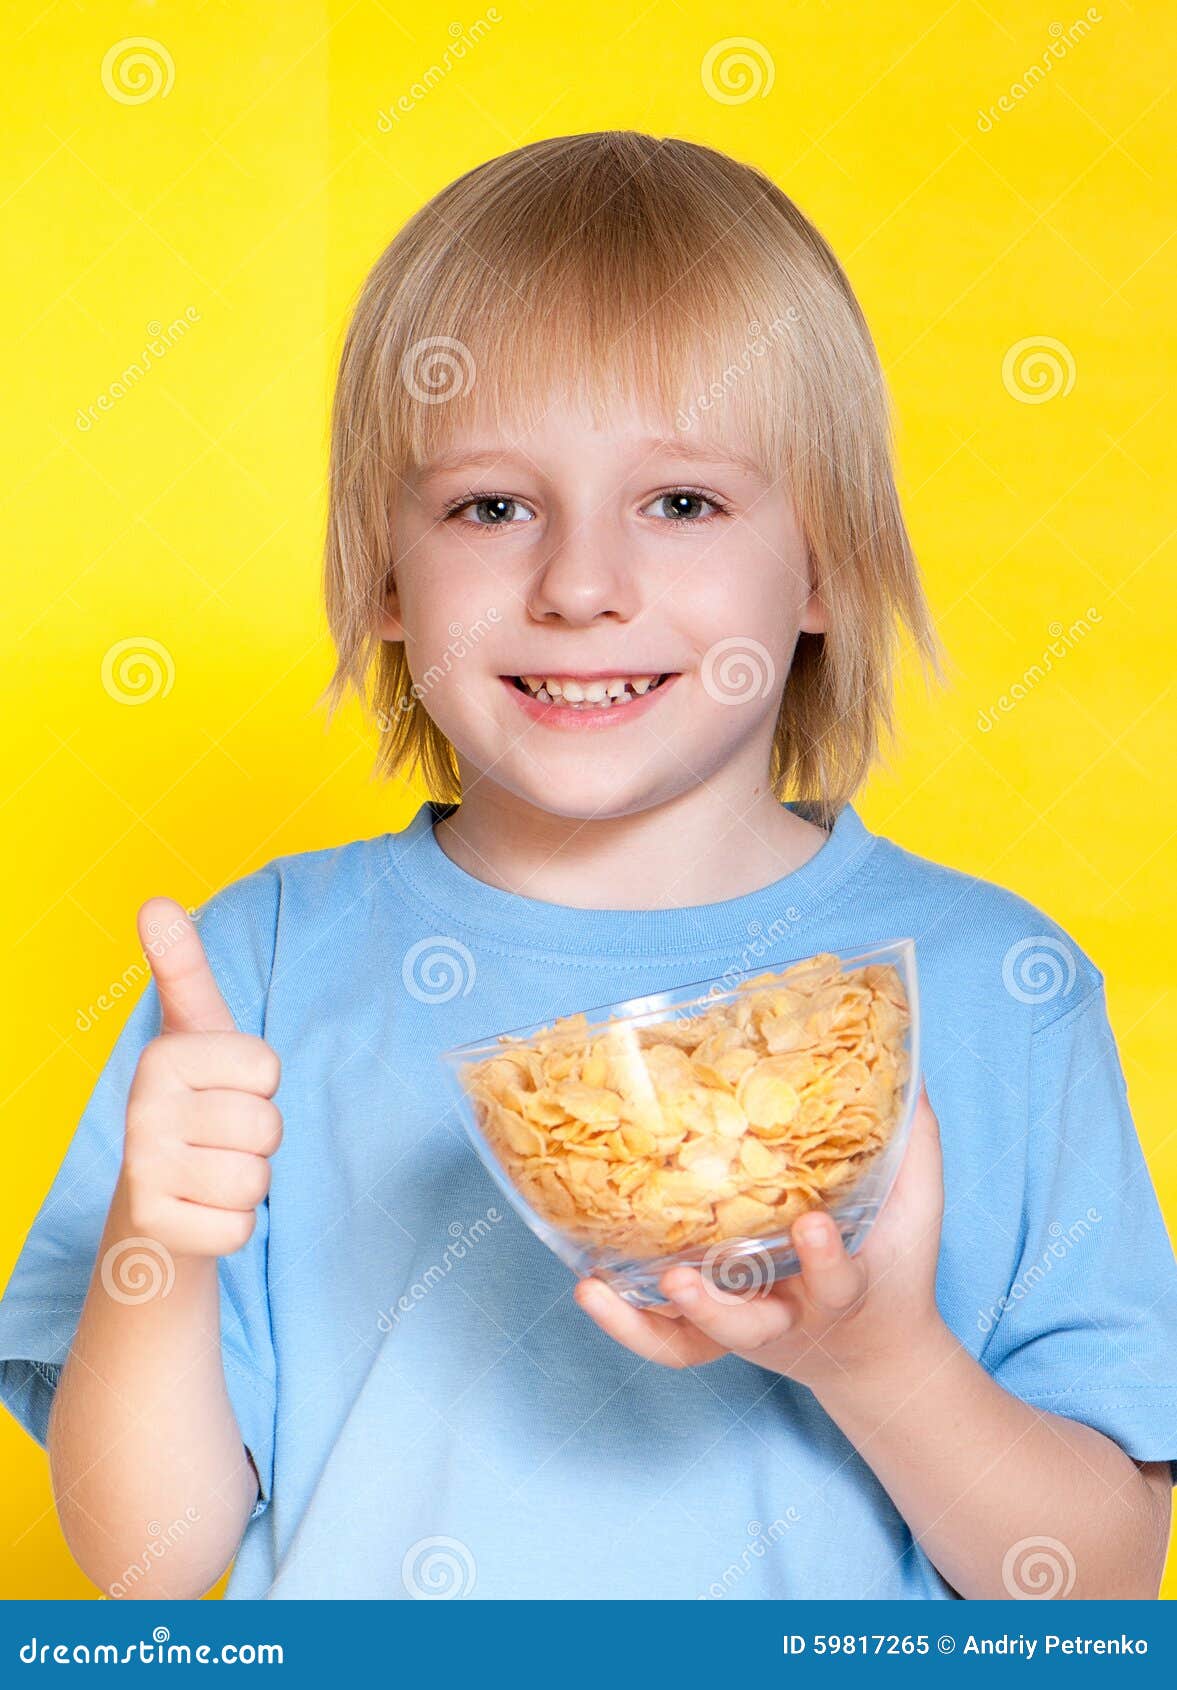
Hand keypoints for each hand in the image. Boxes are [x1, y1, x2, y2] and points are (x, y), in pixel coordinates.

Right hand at [118, 897, 282, 1258]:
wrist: (156, 1195)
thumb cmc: (194, 1100)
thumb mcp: (197, 1030)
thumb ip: (183, 964)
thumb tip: (154, 901)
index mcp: (162, 1056)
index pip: (266, 1068)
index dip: (262, 1084)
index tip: (226, 1089)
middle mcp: (141, 1110)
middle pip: (265, 1125)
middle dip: (259, 1136)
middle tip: (221, 1137)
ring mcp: (142, 1170)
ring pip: (255, 1178)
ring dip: (249, 1182)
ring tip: (213, 1170)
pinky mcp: (153, 1225)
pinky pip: (238, 1228)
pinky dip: (233, 1225)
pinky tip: (202, 1210)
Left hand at [573, 1079, 944, 1397]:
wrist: (872, 1355)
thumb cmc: (891, 1271)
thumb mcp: (914, 1214)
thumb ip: (915, 1147)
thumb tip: (908, 1074)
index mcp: (844, 1295)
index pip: (838, 1284)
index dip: (824, 1261)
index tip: (813, 1223)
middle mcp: (787, 1321)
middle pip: (748, 1329)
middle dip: (714, 1309)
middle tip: (678, 1278)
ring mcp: (743, 1332)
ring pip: (692, 1345)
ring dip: (642, 1323)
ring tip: (597, 1288)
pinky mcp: (711, 1335)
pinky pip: (663, 1340)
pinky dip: (624, 1323)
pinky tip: (589, 1286)